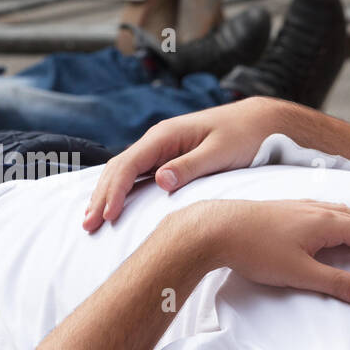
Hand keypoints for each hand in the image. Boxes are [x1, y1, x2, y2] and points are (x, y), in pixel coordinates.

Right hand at [83, 99, 275, 232]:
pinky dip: (123, 192)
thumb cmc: (245, 136)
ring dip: (107, 195)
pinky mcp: (169, 158)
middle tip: (87, 226)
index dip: (114, 191)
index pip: (129, 165)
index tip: (107, 217)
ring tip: (93, 221)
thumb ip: (191, 166)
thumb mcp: (221, 152)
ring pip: (125, 173)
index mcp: (165, 136)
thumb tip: (160, 180)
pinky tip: (115, 208)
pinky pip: (138, 176)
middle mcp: (158, 141)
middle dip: (101, 196)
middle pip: (119, 169)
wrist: (261, 122)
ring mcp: (162, 149)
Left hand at [192, 199, 349, 305]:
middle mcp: (320, 210)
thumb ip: (335, 283)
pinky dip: (347, 217)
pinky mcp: (289, 210)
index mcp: (327, 223)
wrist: (215, 228)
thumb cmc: (255, 250)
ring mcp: (304, 207)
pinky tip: (339, 219)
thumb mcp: (298, 273)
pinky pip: (330, 210)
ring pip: (347, 214)